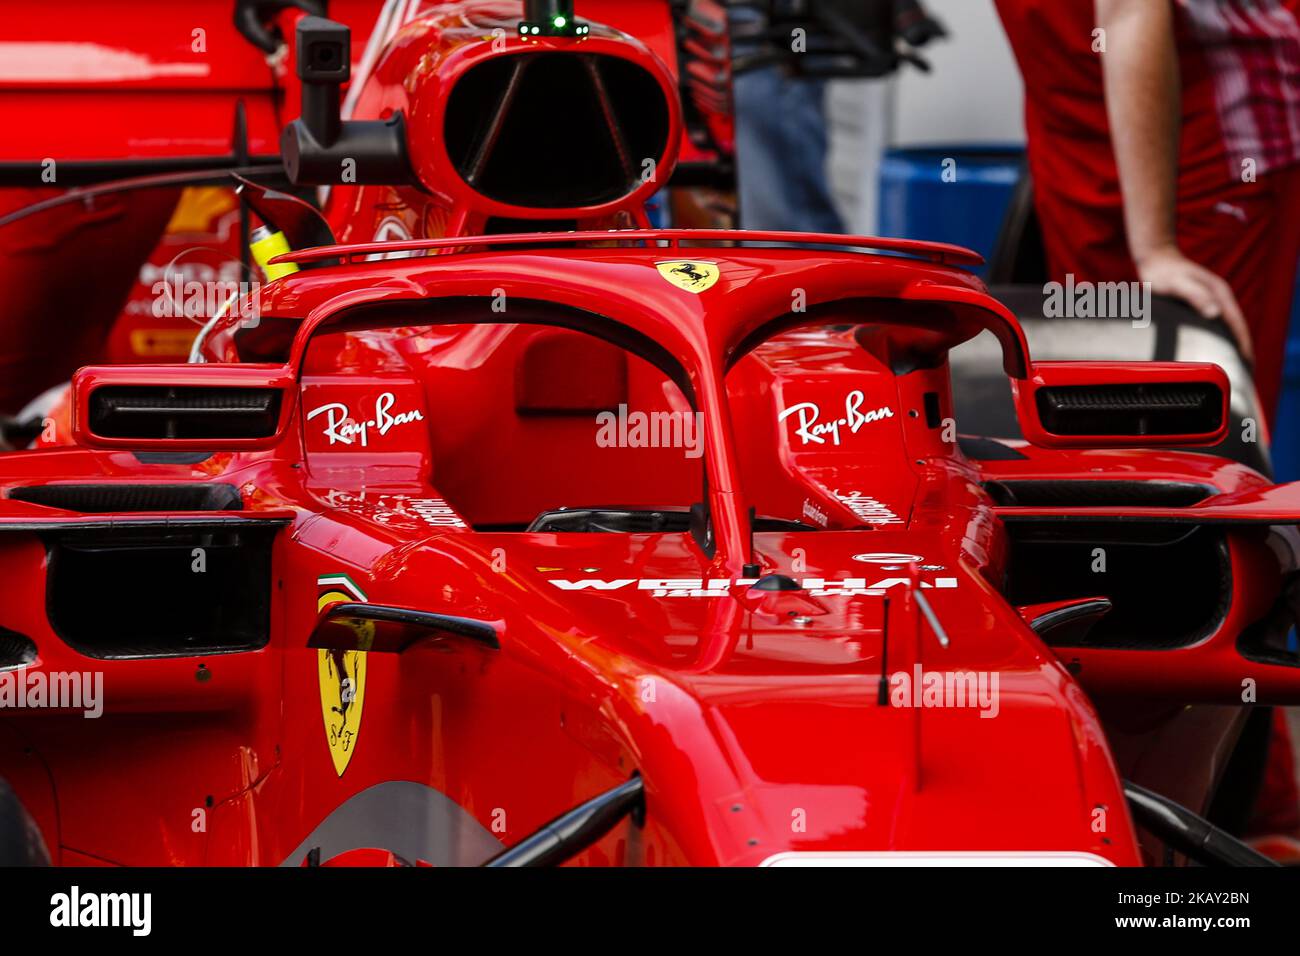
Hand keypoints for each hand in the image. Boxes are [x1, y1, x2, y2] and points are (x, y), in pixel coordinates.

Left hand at [1135, 245, 1252, 361]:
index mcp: (1219, 294)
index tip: (1247, 363)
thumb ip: (1195, 296)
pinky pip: (1214, 326)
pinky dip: (1217, 339)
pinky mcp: (1201, 305)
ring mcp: (1211, 302)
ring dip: (1229, 346)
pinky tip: (1212, 351)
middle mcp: (1219, 298)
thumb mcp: (1177, 284)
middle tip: (1242, 373)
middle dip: (1240, 349)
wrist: (1155, 259)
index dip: (1243, 344)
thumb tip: (1215, 314)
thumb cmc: (1164, 273)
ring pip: (1225, 328)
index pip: (1237, 324)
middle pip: (1235, 328)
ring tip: (1230, 367)